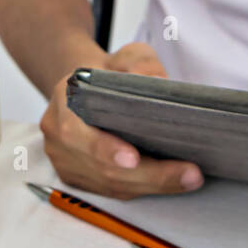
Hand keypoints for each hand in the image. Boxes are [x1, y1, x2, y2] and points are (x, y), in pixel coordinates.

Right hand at [38, 43, 204, 199]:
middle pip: (101, 167)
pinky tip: (172, 182)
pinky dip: (144, 188)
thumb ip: (141, 64)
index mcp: (63, 102)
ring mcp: (64, 160)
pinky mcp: (77, 177)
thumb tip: (159, 83)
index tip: (133, 158)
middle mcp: (57, 135)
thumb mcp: (127, 55)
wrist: (88, 89)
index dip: (104, 149)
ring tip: (190, 178)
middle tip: (190, 173)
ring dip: (153, 185)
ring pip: (110, 184)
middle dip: (149, 174)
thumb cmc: (109, 73)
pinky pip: (112, 191)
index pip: (77, 132)